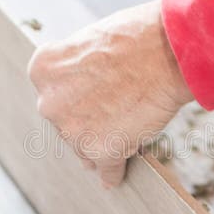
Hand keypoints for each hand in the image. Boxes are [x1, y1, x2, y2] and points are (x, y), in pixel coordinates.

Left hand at [27, 0, 192, 187]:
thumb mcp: (90, 41)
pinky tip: (115, 174)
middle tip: (112, 115)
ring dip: (101, 145)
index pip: (54, 95)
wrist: (170, 53)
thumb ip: (77, 69)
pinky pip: (107, 170)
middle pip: (66, 124)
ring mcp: (74, 131)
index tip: (91, 100)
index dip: (76, 98)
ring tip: (126, 131)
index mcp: (43, 71)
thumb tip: (84, 91)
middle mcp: (50, 103)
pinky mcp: (102, 152)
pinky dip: (113, 172)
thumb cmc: (139, 38)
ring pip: (85, 148)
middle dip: (86, 123)